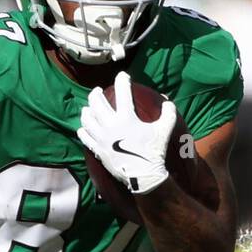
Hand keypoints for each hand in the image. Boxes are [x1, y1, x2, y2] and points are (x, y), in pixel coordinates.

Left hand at [78, 71, 176, 194]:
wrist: (143, 176)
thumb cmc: (154, 152)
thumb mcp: (164, 130)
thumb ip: (168, 113)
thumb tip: (167, 101)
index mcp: (127, 118)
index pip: (122, 93)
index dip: (122, 81)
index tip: (122, 75)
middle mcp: (111, 126)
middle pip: (97, 103)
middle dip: (96, 94)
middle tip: (98, 91)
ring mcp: (102, 138)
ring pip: (87, 119)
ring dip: (87, 111)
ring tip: (88, 108)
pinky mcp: (98, 150)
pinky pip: (85, 138)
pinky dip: (83, 131)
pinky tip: (82, 128)